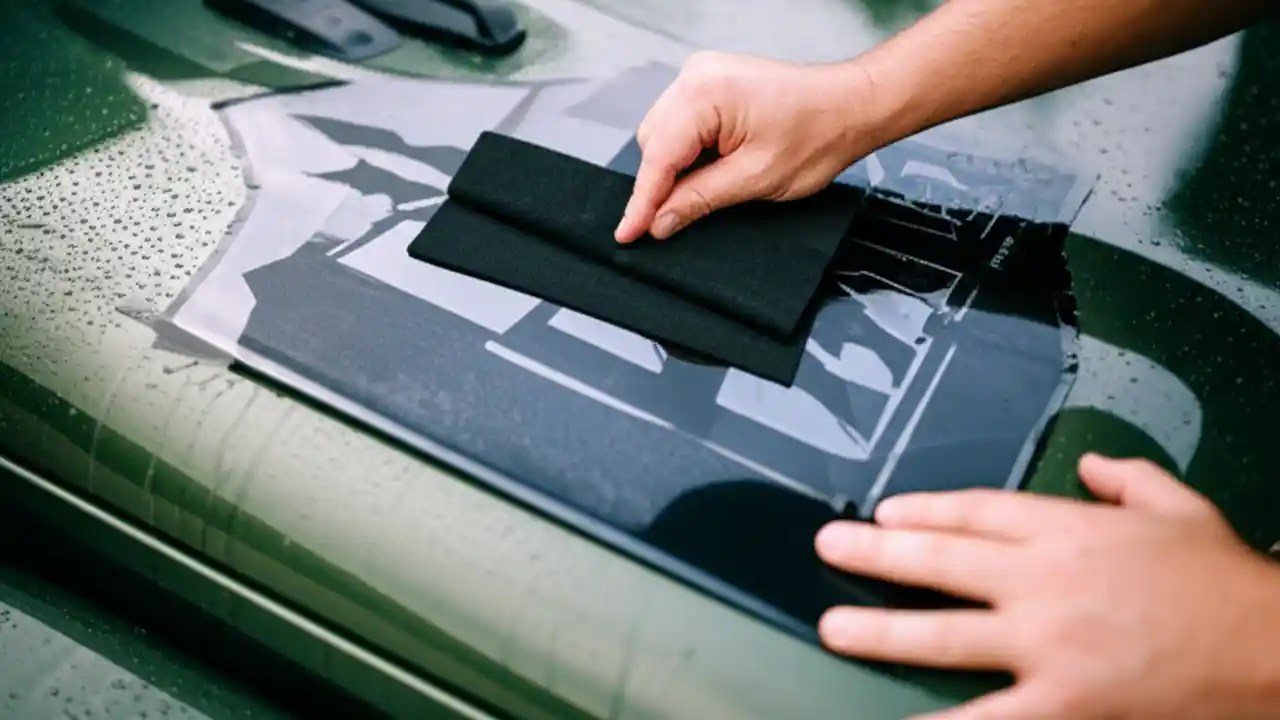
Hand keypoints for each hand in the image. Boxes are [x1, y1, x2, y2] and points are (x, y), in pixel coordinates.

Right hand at [614, 51, 891, 243]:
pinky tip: (708, 169)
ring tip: (707, 189)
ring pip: (663, 135)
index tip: (627, 234)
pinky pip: (681, 124)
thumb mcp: (755, 179)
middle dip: (659, 184)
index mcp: (705, 93)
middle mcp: (696, 76)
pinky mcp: (711, 84)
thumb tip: (659, 221)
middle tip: (667, 224)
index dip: (642, 201)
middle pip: (653, 143)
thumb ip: (700, 199)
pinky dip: (688, 152)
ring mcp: (702, 76)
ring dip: (675, 168)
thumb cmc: (818, 133)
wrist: (851, 106)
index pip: (658, 156)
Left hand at [815, 454, 1279, 718]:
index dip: (922, 510)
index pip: (974, 512)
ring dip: (881, 631)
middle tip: (829, 546)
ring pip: (944, 635)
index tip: (883, 512)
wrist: (1278, 649)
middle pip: (939, 561)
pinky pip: (985, 719)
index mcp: (1067, 529)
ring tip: (833, 629)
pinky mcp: (1063, 703)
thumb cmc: (1228, 581)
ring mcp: (1047, 644)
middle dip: (874, 554)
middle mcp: (1043, 580)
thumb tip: (1093, 466)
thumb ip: (1127, 479)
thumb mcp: (1180, 506)